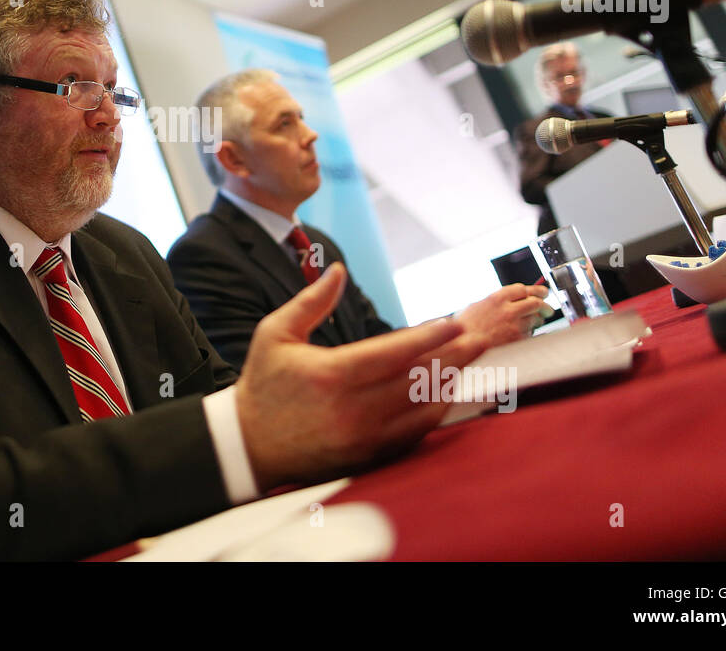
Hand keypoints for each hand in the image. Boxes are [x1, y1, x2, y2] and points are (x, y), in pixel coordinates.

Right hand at [235, 263, 489, 491]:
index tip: (453, 321)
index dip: (428, 336)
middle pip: (416, 379)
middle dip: (452, 356)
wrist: (247, 446)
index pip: (392, 352)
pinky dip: (433, 411)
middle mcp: (352, 409)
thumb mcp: (275, 333)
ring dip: (448, 382)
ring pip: (421, 407)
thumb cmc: (263, 385)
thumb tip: (337, 269)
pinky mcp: (368, 456)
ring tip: (469, 361)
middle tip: (478, 338)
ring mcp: (363, 437)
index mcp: (331, 374)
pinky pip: (413, 433)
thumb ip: (311, 301)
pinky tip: (446, 392)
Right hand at [456, 283, 552, 345]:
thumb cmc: (465, 329)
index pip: (523, 289)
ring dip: (539, 320)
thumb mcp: (476, 306)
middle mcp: (508, 309)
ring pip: (536, 318)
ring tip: (538, 321)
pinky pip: (532, 333)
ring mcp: (514, 325)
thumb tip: (509, 300)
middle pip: (536, 302)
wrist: (463, 346)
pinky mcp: (518, 339)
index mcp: (497, 298)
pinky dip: (532, 333)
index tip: (542, 292)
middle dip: (545, 305)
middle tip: (548, 308)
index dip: (535, 291)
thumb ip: (494, 301)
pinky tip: (527, 334)